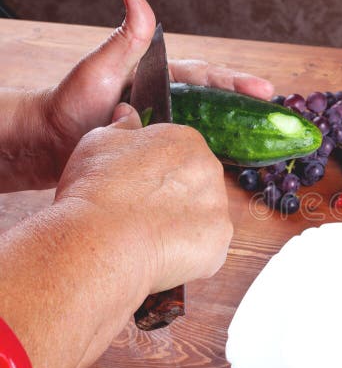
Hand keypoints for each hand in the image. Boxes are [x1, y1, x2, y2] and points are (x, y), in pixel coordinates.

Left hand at [36, 0, 273, 185]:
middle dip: (249, 107)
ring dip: (240, 131)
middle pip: (219, 102)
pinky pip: (196, 150)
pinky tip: (237, 165)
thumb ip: (125, 40)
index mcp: (162, 79)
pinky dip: (218, 154)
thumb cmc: (71, 103)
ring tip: (270, 138)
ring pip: (212, 126)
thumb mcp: (100, 69)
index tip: (262, 89)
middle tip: (278, 114)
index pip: (206, 77)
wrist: (51, 143)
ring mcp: (168, 126)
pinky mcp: (162, 150)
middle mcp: (171, 102)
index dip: (235, 82)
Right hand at [54, 103, 232, 293]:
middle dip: (172, 197)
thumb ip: (121, 127)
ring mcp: (219, 208)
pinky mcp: (219, 242)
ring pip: (202, 217)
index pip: (178, 152)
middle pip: (195, 184)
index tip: (136, 185)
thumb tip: (128, 113)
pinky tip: (159, 253)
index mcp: (186, 140)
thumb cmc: (95, 189)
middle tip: (140, 212)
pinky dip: (186, 254)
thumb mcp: (98, 142)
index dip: (154, 172)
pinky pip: (205, 248)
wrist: (99, 239)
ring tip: (147, 235)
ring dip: (181, 226)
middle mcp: (211, 170)